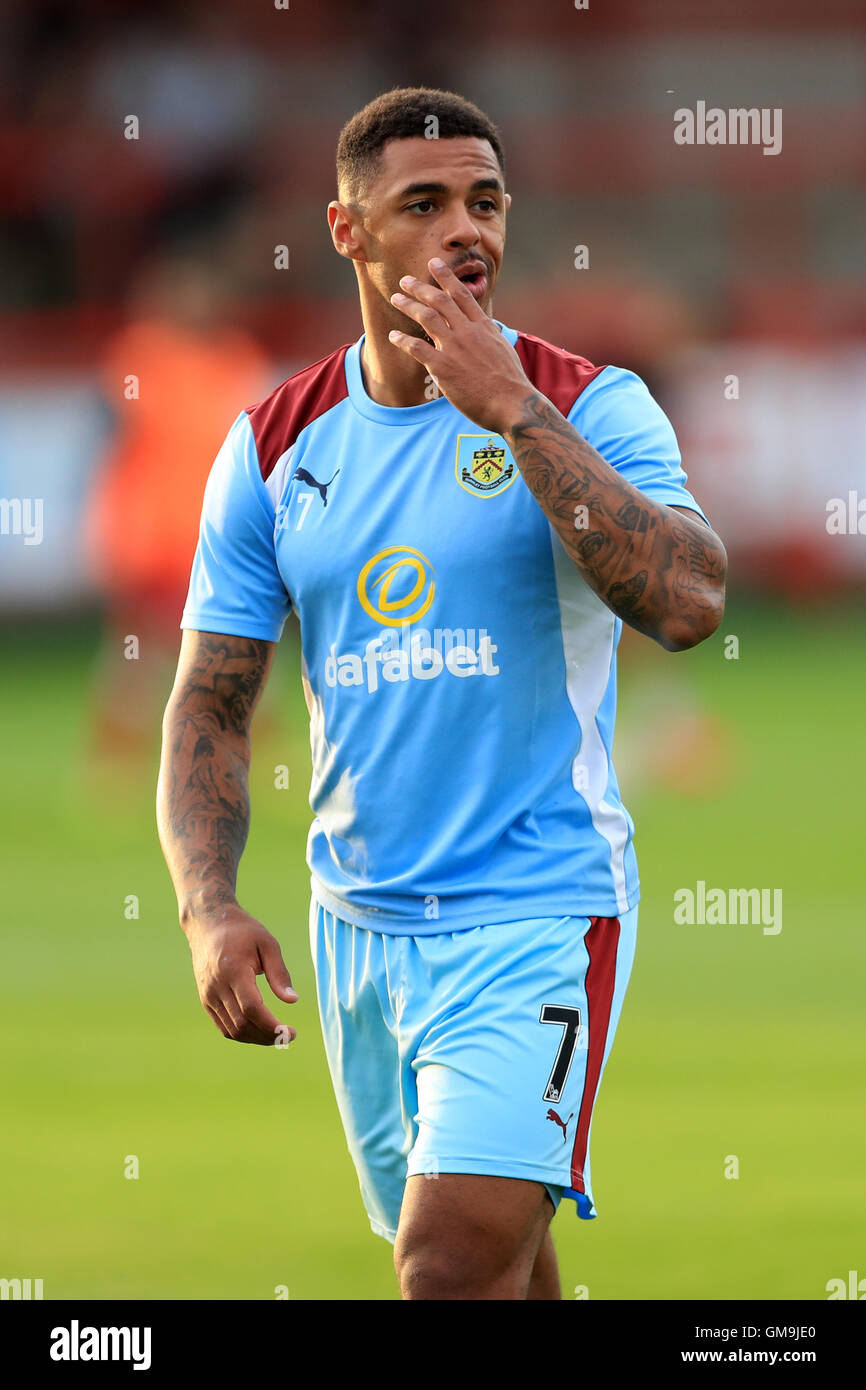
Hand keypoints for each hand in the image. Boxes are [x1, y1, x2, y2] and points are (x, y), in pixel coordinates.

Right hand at [184, 905, 298, 1044]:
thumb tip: (292, 1001)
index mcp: (233, 971)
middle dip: (268, 1036)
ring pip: (232, 1030)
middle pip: (242, 1024)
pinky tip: (260, 1030)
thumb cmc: (243, 931)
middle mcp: (217, 987)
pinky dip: (243, 1034)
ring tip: (277, 1035)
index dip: (272, 1026)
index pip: (251, 1009)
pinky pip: (224, 1026)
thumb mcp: (268, 944)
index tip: (291, 1032)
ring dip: (256, 1038)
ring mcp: (208, 996)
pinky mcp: (206, 1000)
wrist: (209, 924)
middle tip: (289, 1036)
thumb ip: (280, 973)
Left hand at [388, 257, 539, 433]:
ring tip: (396, 298)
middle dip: (420, 287)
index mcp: (484, 326)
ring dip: (408, 305)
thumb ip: (490, 336)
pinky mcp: (443, 368)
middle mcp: (468, 332)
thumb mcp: (503, 349)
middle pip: (440, 300)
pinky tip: (393, 336)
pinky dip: (402, 340)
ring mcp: (455, 348)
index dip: (445, 277)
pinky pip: (417, 348)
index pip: (462, 294)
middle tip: (405, 280)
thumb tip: (488, 330)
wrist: (511, 403)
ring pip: (427, 317)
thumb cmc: (510, 382)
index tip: (433, 264)